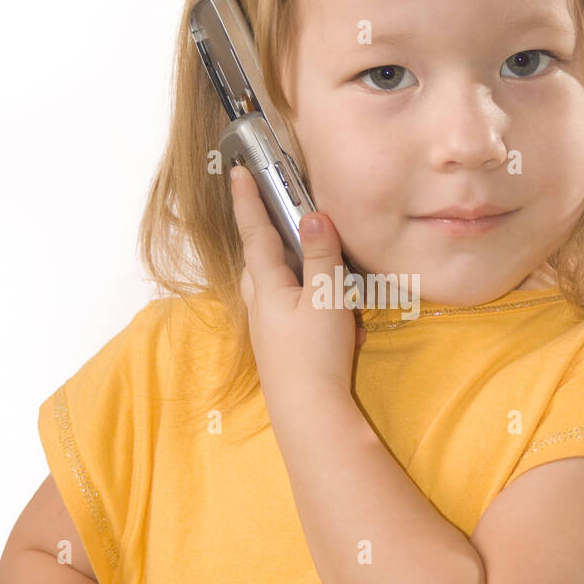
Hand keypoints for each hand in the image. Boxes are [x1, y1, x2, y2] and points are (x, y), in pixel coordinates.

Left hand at [230, 165, 365, 408]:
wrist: (309, 412)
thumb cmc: (315, 353)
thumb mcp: (326, 297)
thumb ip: (322, 255)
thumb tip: (313, 216)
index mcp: (267, 285)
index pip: (256, 232)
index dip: (248, 201)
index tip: (236, 172)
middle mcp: (260, 305)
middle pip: (261, 261)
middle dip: (272, 240)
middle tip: (289, 224)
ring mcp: (269, 330)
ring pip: (278, 290)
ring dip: (298, 278)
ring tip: (332, 282)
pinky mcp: (282, 350)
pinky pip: (297, 316)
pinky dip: (318, 312)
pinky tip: (347, 329)